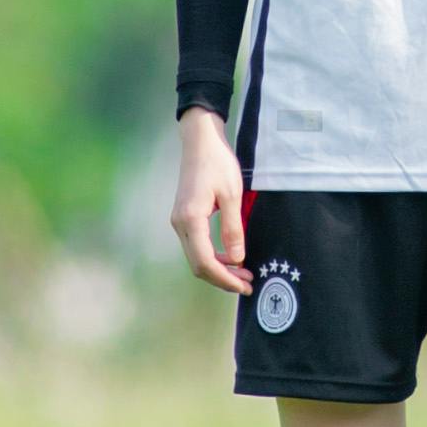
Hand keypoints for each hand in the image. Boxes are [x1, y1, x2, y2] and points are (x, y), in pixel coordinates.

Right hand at [169, 106, 251, 295]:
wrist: (200, 141)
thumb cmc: (217, 163)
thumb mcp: (232, 195)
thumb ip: (233, 229)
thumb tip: (238, 259)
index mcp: (191, 219)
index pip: (205, 262)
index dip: (225, 279)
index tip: (244, 285)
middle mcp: (180, 224)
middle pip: (198, 265)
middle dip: (222, 279)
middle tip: (247, 284)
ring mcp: (179, 221)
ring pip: (196, 257)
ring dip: (218, 269)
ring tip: (243, 273)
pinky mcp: (184, 218)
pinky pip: (196, 246)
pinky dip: (213, 257)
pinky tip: (230, 257)